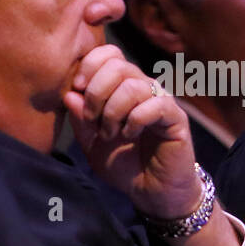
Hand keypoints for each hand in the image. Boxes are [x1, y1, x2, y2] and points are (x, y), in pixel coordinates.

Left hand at [64, 45, 199, 219]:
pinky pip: (154, 105)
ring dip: (113, 112)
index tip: (77, 89)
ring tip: (110, 134)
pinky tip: (130, 135)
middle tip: (92, 119)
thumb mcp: (92, 143)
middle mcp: (142, 87)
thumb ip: (80, 119)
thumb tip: (69, 93)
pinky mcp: (175, 117)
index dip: (90, 65)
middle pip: (117, 65)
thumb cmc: (123, 164)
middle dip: (96, 92)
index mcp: (121, 87)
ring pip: (132, 86)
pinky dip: (135, 121)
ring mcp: (160, 100)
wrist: (151, 191)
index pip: (109, 54)